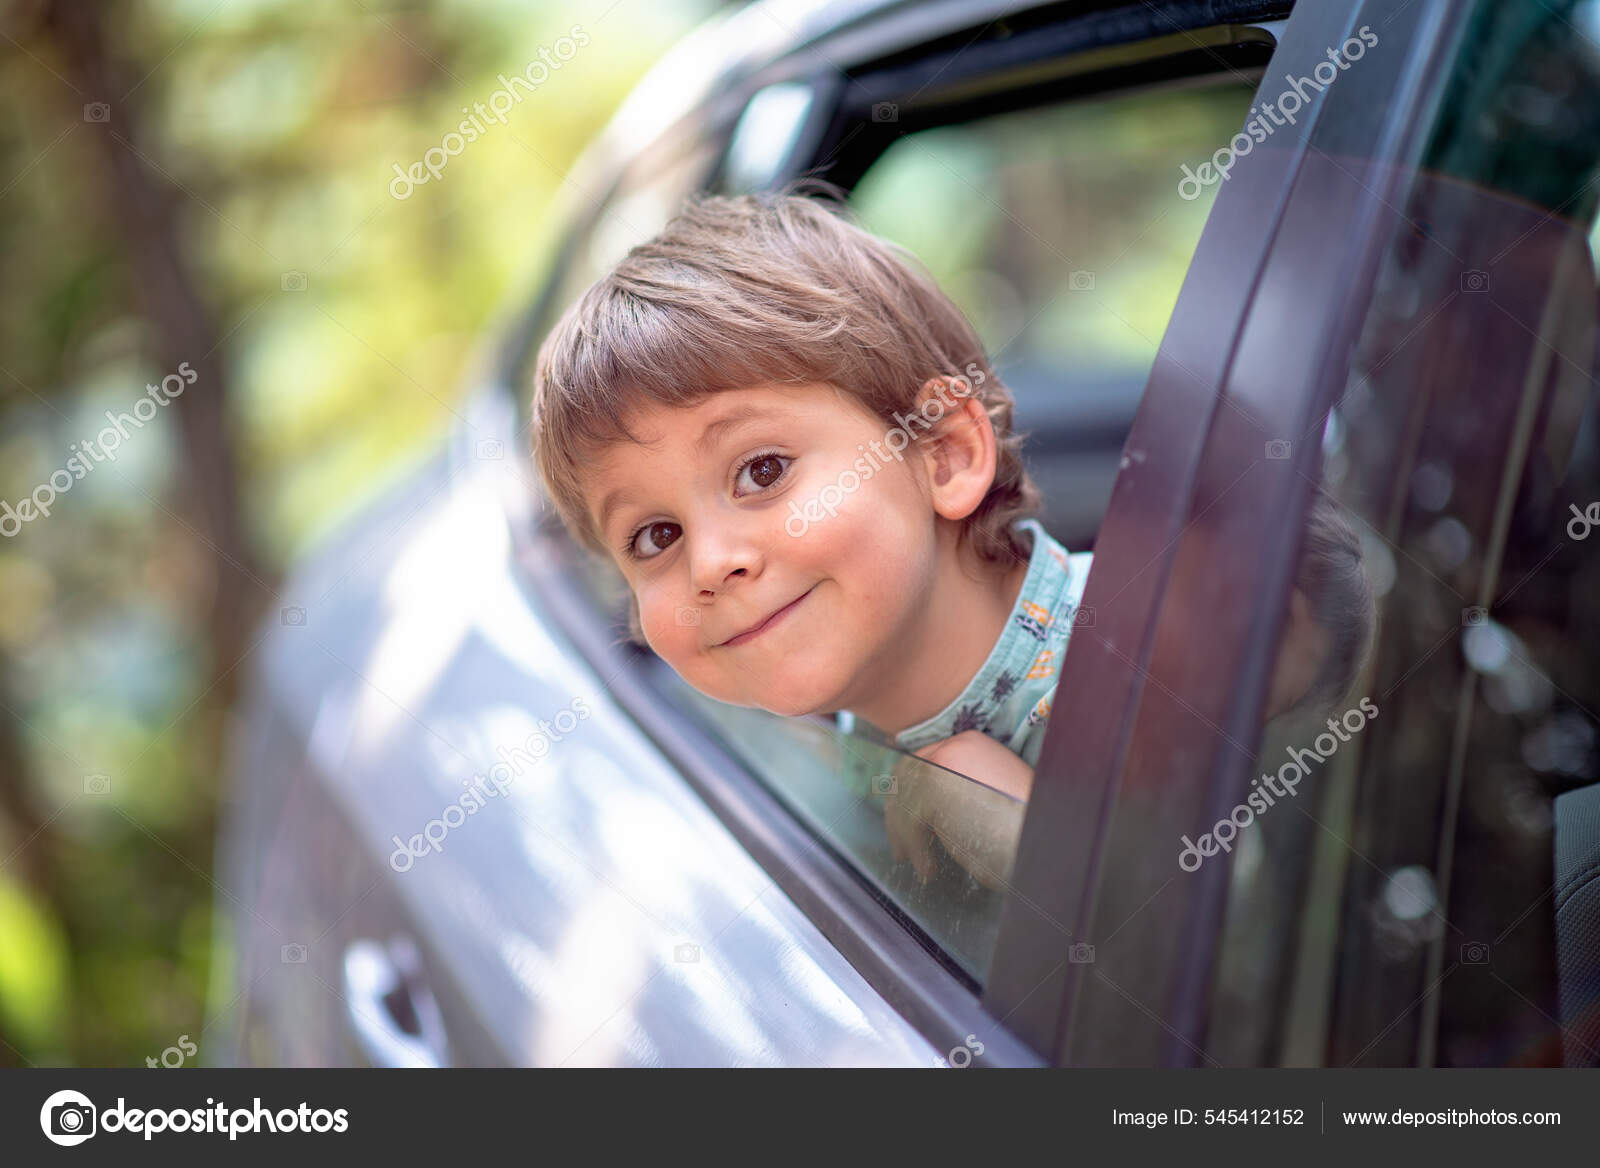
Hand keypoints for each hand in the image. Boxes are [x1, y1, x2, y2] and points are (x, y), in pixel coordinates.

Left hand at [882, 731, 1033, 890]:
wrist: (1048, 835)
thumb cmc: (1025, 825)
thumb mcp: (990, 796)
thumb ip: (962, 792)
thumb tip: (930, 810)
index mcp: (970, 743)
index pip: (924, 762)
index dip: (912, 792)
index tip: (907, 819)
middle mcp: (955, 745)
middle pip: (907, 777)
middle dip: (900, 812)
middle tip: (901, 845)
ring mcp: (943, 763)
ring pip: (906, 799)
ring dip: (904, 834)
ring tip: (909, 859)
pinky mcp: (935, 788)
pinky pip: (912, 823)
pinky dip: (917, 850)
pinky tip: (928, 869)